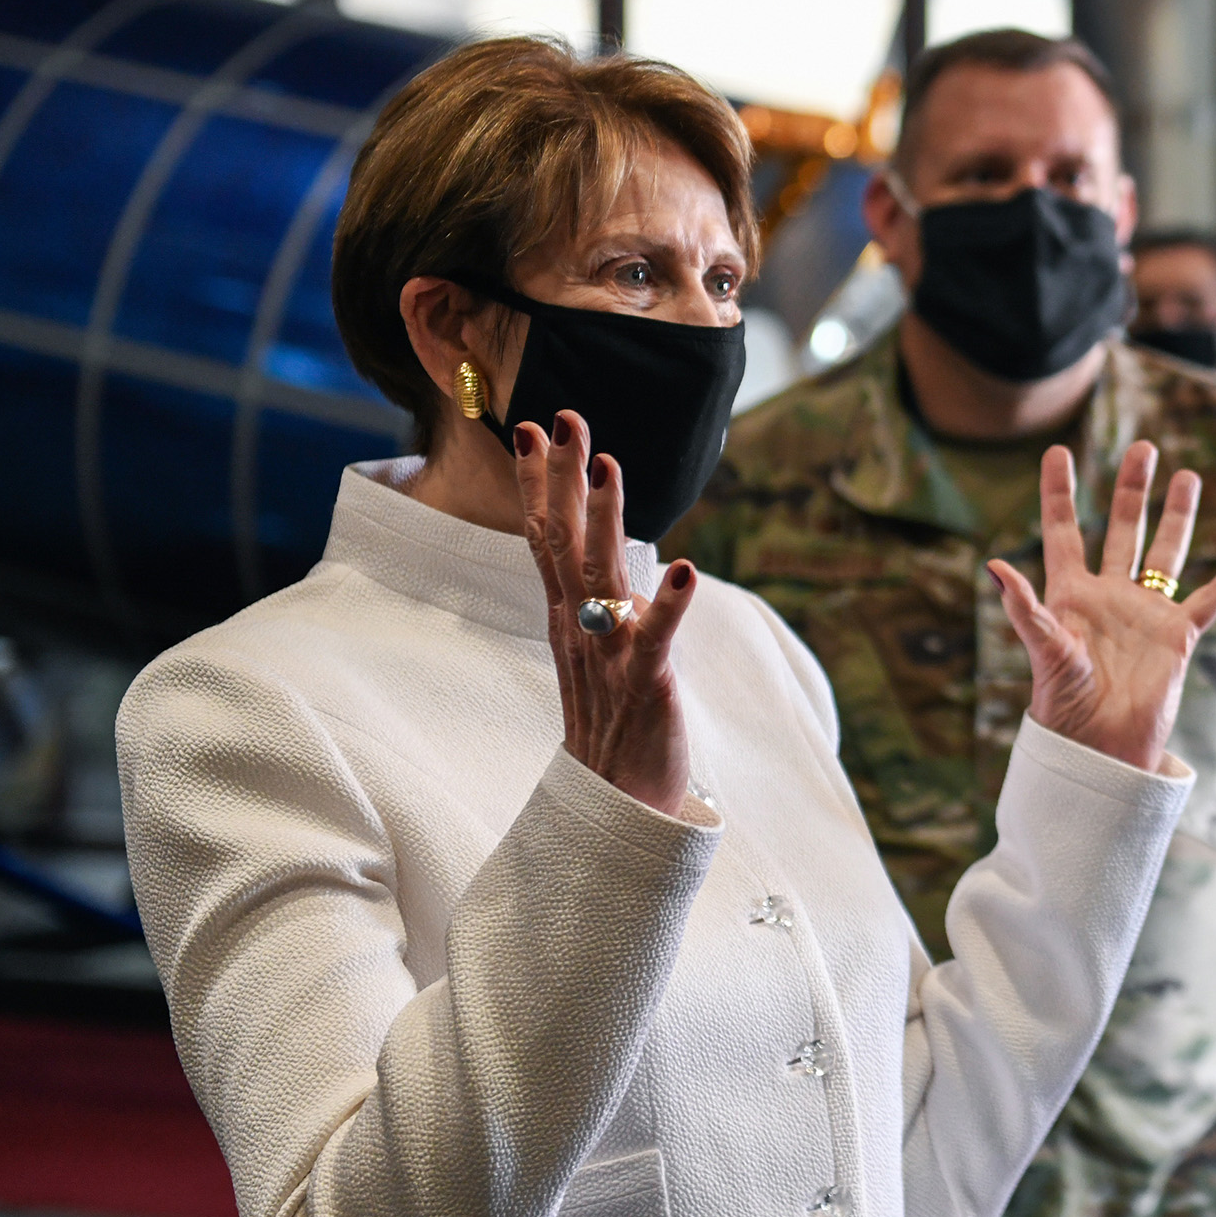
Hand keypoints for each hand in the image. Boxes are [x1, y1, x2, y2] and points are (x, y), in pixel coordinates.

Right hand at [513, 411, 699, 816]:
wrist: (613, 799)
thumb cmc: (611, 720)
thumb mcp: (598, 648)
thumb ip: (599, 601)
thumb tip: (608, 556)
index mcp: (567, 617)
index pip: (544, 537)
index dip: (537, 483)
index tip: (528, 429)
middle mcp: (581, 627)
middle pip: (564, 540)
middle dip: (562, 478)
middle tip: (561, 417)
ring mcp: (610, 653)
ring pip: (603, 576)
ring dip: (606, 520)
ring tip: (609, 466)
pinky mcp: (646, 681)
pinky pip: (657, 638)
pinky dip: (671, 605)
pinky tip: (687, 570)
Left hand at [987, 443, 1215, 771]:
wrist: (1101, 749)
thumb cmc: (1064, 705)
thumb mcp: (1044, 651)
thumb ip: (1026, 608)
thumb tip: (993, 566)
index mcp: (1070, 595)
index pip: (1064, 531)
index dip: (1059, 492)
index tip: (1058, 451)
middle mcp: (1109, 596)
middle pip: (1122, 529)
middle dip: (1132, 489)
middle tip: (1144, 447)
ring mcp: (1146, 613)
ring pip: (1165, 553)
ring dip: (1176, 516)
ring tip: (1188, 476)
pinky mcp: (1178, 637)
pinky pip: (1211, 598)